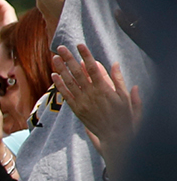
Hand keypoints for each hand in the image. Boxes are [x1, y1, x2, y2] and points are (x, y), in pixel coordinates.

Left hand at [51, 43, 140, 162]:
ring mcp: (82, 102)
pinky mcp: (77, 109)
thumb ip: (119, 80)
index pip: (93, 68)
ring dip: (61, 69)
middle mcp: (91, 94)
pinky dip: (59, 85)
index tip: (80, 45)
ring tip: (54, 57)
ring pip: (69, 82)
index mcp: (105, 89)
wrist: (114, 136)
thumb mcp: (125, 97)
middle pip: (78, 73)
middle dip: (69, 59)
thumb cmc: (124, 116)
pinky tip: (54, 75)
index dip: (86, 55)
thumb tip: (115, 64)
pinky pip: (66, 95)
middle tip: (61, 47)